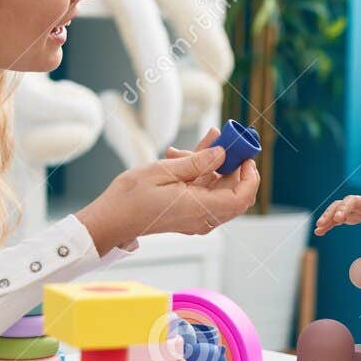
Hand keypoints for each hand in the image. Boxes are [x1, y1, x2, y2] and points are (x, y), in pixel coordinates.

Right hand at [79, 129, 258, 253]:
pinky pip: (203, 193)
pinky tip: (179, 157)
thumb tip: (222, 153)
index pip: (241, 197)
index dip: (250, 175)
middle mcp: (203, 218)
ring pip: (217, 189)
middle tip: (218, 140)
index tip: (244, 155)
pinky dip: (198, 174)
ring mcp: (196, 218)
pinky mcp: (188, 214)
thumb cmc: (130, 197)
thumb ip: (196, 163)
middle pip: (233, 192)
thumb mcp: (163, 171)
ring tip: (181, 149)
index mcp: (200, 208)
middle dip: (228, 164)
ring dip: (207, 166)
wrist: (110, 220)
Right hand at [314, 172, 360, 235]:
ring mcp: (354, 204)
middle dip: (344, 208)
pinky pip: (335, 215)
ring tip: (319, 225)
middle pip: (351, 200)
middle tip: (338, 217)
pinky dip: (327, 222)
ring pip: (338, 205)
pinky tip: (318, 231)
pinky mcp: (349, 210)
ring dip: (329, 214)